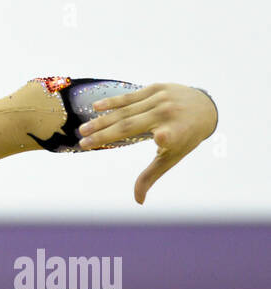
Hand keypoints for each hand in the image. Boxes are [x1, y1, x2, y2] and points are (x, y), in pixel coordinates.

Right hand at [76, 83, 217, 203]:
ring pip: (126, 111)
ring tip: (83, 129)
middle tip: (83, 143)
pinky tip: (95, 107)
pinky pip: (131, 96)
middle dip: (105, 134)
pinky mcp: (158, 87)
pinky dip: (112, 102)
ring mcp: (163, 98)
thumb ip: (151, 176)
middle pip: (131, 125)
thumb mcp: (171, 158)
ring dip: (102, 120)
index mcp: (177, 132)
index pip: (170, 136)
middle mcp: (169, 113)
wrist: (205, 107)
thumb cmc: (185, 138)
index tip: (160, 138)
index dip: (165, 137)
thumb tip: (138, 201)